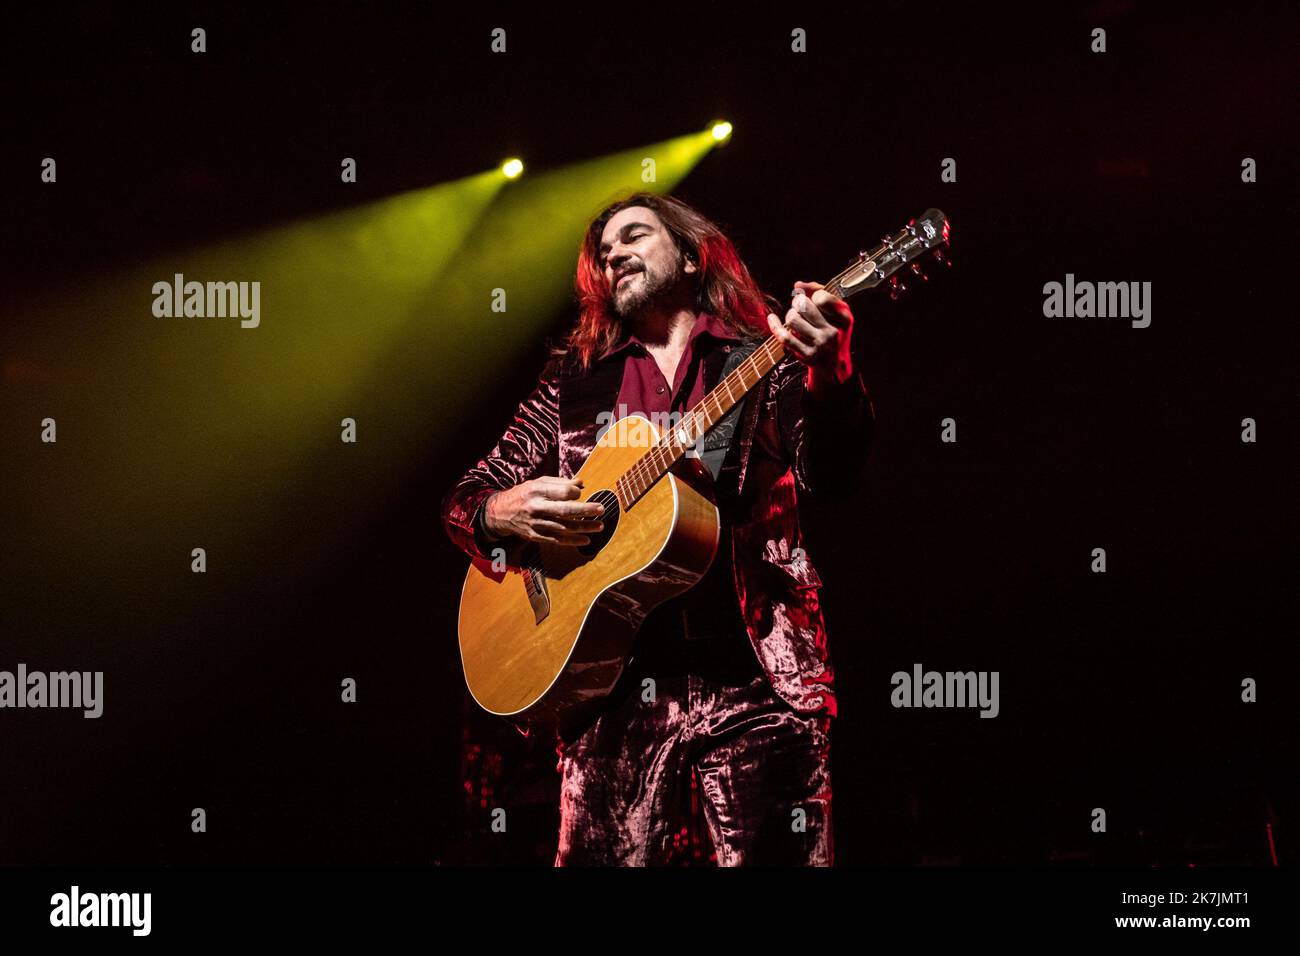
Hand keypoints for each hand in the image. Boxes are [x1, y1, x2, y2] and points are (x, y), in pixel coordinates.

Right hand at [483, 477, 605, 545]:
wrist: (501, 512)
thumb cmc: (524, 494)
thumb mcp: (538, 483)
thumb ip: (560, 483)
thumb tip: (581, 484)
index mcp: (537, 491)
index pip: (562, 492)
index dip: (575, 493)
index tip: (580, 494)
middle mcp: (537, 508)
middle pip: (565, 510)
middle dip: (585, 510)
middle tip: (601, 509)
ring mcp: (536, 524)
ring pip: (564, 527)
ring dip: (584, 527)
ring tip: (599, 525)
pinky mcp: (536, 536)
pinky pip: (557, 540)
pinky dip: (573, 541)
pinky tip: (586, 540)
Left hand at [766, 281, 854, 394]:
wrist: (835, 363)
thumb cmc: (832, 330)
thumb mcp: (836, 311)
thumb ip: (819, 292)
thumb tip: (798, 285)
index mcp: (844, 318)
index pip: (821, 298)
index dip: (813, 295)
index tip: (813, 299)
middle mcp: (833, 332)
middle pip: (802, 305)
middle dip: (797, 303)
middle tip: (800, 307)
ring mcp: (819, 345)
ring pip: (792, 319)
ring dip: (790, 315)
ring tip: (796, 319)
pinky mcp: (807, 355)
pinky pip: (784, 336)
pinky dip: (774, 325)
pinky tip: (772, 319)